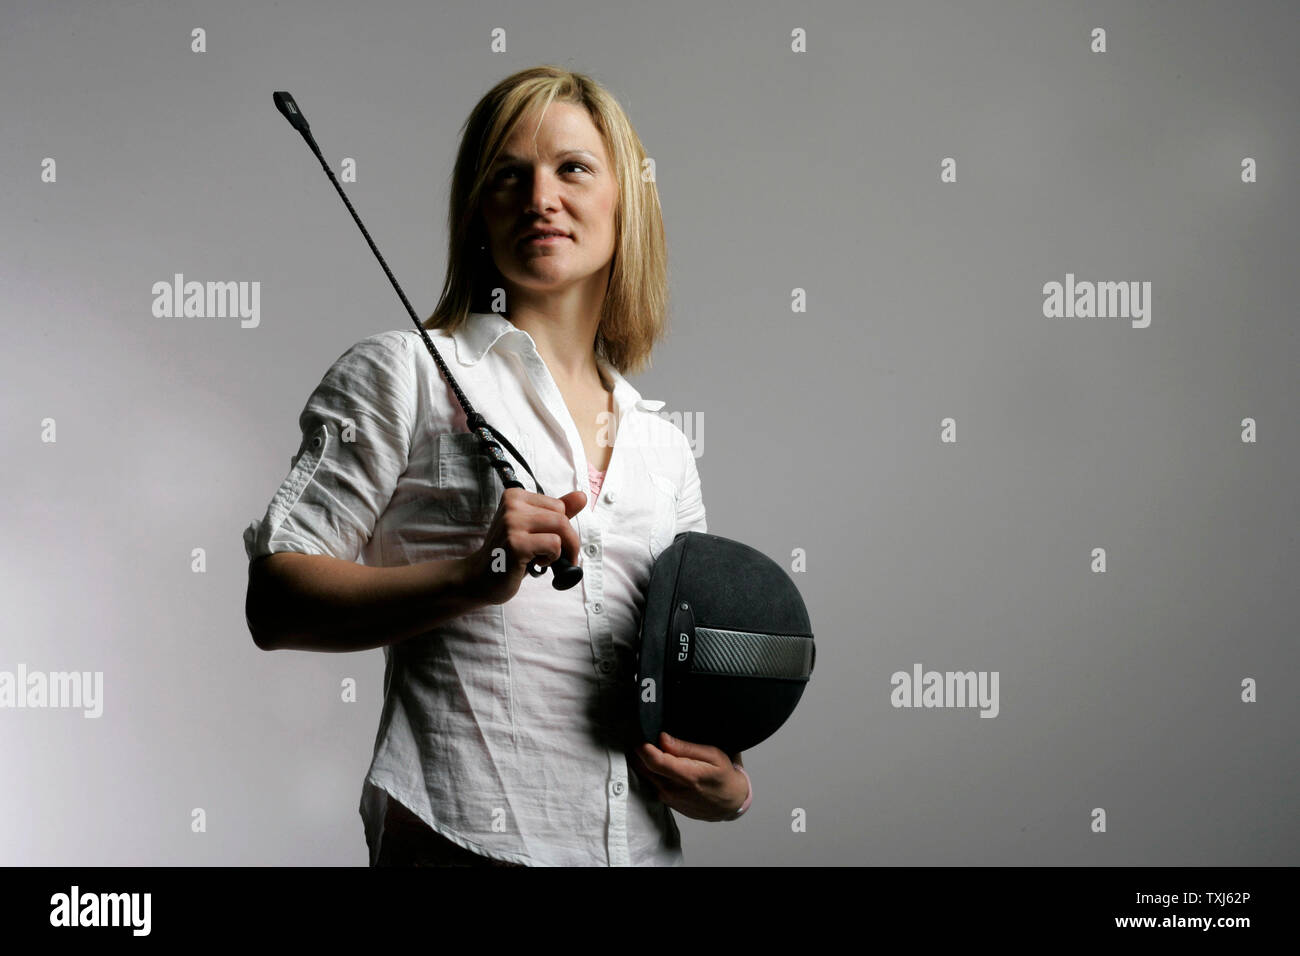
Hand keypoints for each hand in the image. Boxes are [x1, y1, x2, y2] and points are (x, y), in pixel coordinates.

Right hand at [462, 487, 586, 604]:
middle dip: (569, 540)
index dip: (563, 528)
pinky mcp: (516, 544)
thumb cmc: (509, 554)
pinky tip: (536, 563)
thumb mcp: (534, 529)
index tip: (555, 542)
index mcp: (515, 496)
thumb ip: (557, 513)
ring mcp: (512, 524)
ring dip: (562, 551)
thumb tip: (581, 496)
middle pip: (562, 516)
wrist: (480, 578)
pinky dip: (552, 558)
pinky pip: (554, 545)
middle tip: (559, 557)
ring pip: (561, 528)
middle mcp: (512, 505)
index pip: (559, 505)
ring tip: (546, 560)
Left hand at [630, 733, 747, 821]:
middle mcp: (674, 790)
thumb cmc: (723, 776)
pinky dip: (653, 772)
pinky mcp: (666, 802)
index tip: (642, 736)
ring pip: (646, 775)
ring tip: (659, 751)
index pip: (655, 762)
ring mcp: (668, 798)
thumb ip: (686, 747)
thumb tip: (663, 738)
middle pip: (644, 768)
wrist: (730, 803)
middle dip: (642, 752)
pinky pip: (652, 783)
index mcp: (687, 776)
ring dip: (647, 762)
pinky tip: (664, 766)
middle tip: (649, 740)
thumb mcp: (713, 755)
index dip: (644, 748)